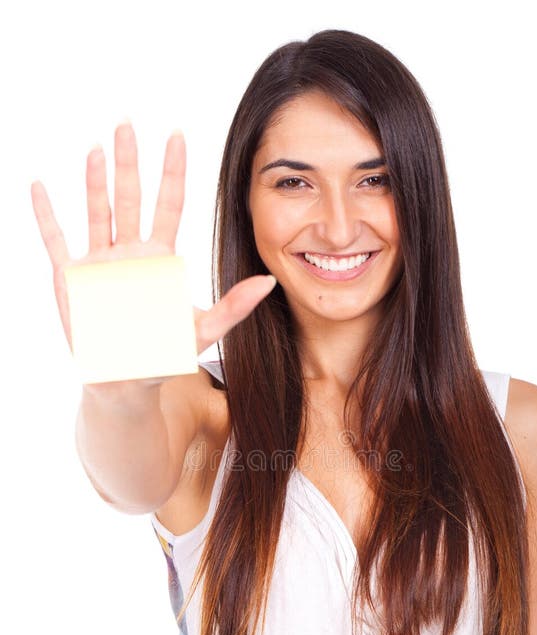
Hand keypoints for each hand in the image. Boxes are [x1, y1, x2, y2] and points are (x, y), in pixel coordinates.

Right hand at [31, 121, 275, 398]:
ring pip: (97, 211)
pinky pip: (56, 239)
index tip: (177, 136)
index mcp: (160, 258)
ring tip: (98, 148)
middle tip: (129, 124)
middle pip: (130, 198)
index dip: (172, 171)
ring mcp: (99, 261)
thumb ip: (234, 306)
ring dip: (95, 180)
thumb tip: (269, 282)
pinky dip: (47, 214)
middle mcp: (129, 252)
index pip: (169, 204)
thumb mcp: (202, 330)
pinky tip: (39, 187)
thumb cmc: (163, 354)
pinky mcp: (72, 277)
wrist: (125, 379)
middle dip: (130, 163)